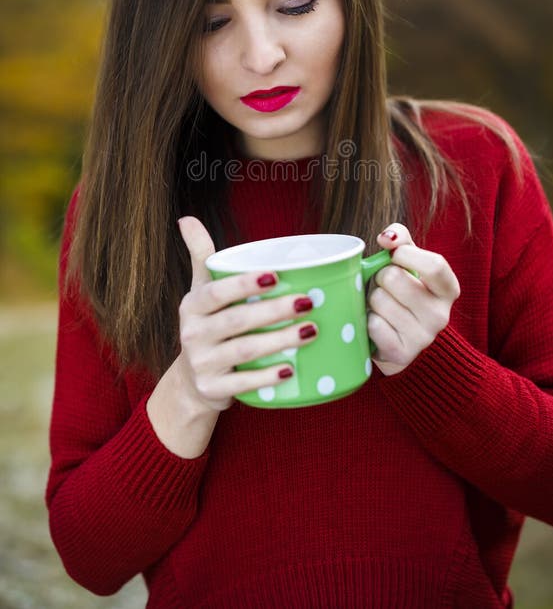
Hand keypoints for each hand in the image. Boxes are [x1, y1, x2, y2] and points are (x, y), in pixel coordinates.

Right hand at [175, 216, 317, 411]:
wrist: (191, 383)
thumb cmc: (207, 325)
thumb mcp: (201, 292)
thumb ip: (201, 255)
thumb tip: (187, 218)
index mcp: (192, 306)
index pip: (217, 292)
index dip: (244, 284)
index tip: (276, 276)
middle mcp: (192, 334)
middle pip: (236, 321)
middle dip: (274, 311)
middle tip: (308, 302)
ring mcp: (202, 365)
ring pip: (244, 352)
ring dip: (278, 341)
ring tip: (311, 331)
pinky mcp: (213, 391)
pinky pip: (243, 385)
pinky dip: (268, 377)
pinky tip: (292, 369)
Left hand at [367, 223, 459, 376]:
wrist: (402, 341)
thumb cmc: (404, 292)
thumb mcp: (409, 263)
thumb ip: (401, 240)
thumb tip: (386, 238)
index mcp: (448, 289)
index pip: (435, 265)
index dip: (406, 255)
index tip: (393, 254)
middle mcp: (441, 315)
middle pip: (395, 278)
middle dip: (381, 278)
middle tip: (385, 287)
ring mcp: (422, 338)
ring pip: (379, 300)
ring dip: (372, 300)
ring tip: (382, 307)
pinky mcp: (401, 354)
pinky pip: (372, 325)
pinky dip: (367, 321)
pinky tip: (377, 325)